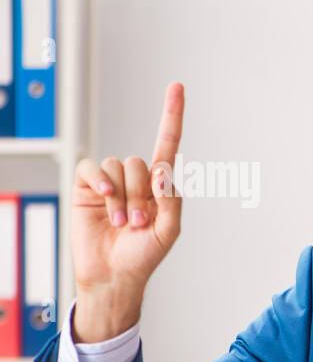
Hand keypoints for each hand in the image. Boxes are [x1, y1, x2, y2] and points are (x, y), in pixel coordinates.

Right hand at [70, 82, 184, 341]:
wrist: (114, 274)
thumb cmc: (144, 254)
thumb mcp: (169, 230)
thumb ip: (172, 200)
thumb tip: (164, 172)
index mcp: (159, 185)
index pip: (167, 143)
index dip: (172, 116)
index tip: (176, 86)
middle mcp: (135, 179)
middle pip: (141, 163)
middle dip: (142, 194)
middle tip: (139, 223)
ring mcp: (110, 182)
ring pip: (119, 167)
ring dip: (123, 198)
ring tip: (124, 224)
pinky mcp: (86, 186)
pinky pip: (93, 169)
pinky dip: (101, 182)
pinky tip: (105, 201)